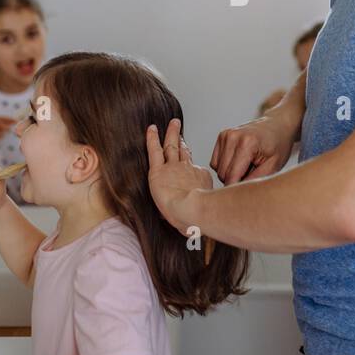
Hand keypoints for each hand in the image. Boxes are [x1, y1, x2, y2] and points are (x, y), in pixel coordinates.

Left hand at [145, 118, 212, 235]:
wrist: (194, 211)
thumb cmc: (199, 219)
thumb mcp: (204, 216)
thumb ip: (200, 218)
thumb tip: (197, 231)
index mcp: (200, 180)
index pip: (194, 172)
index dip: (192, 168)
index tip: (190, 166)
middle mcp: (188, 170)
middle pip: (185, 152)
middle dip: (183, 141)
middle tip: (181, 132)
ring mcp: (174, 168)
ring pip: (172, 146)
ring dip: (172, 133)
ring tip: (172, 122)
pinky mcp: (158, 170)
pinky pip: (154, 150)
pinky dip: (152, 138)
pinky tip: (151, 128)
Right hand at [211, 112, 293, 184]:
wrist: (277, 125)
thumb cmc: (278, 146)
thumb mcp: (273, 167)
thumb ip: (254, 180)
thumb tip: (237, 192)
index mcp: (246, 143)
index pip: (232, 176)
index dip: (237, 189)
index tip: (247, 193)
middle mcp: (232, 137)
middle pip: (223, 174)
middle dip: (236, 180)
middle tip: (253, 174)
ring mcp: (225, 135)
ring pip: (218, 169)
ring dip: (230, 173)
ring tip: (247, 166)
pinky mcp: (221, 136)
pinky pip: (215, 162)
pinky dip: (225, 166)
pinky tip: (240, 162)